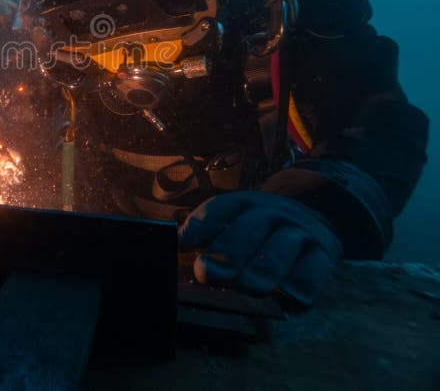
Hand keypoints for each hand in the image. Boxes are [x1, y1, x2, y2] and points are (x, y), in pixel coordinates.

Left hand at [178, 191, 342, 305]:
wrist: (318, 214)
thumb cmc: (263, 228)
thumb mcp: (238, 221)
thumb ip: (209, 236)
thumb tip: (176, 253)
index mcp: (243, 204)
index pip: (219, 209)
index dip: (199, 225)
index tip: (181, 244)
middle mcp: (271, 213)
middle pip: (249, 227)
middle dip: (228, 251)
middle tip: (210, 272)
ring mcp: (299, 232)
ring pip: (282, 247)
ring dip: (263, 267)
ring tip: (250, 285)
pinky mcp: (324, 254)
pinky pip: (315, 269)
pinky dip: (302, 284)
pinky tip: (289, 295)